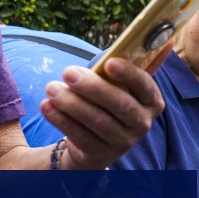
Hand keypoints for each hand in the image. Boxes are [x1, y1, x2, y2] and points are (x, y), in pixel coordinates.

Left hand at [39, 58, 165, 169]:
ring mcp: (123, 142)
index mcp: (151, 101)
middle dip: (92, 87)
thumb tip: (130, 44)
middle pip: (120, 105)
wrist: (97, 141)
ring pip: (97, 121)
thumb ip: (119, 69)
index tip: (109, 62)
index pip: (145, 85)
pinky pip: (80, 136)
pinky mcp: (100, 153)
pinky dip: (61, 120)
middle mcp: (142, 123)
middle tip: (68, 72)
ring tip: (51, 88)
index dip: (129, 74)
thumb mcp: (118, 86)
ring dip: (71, 103)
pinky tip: (47, 105)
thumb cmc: (108, 101)